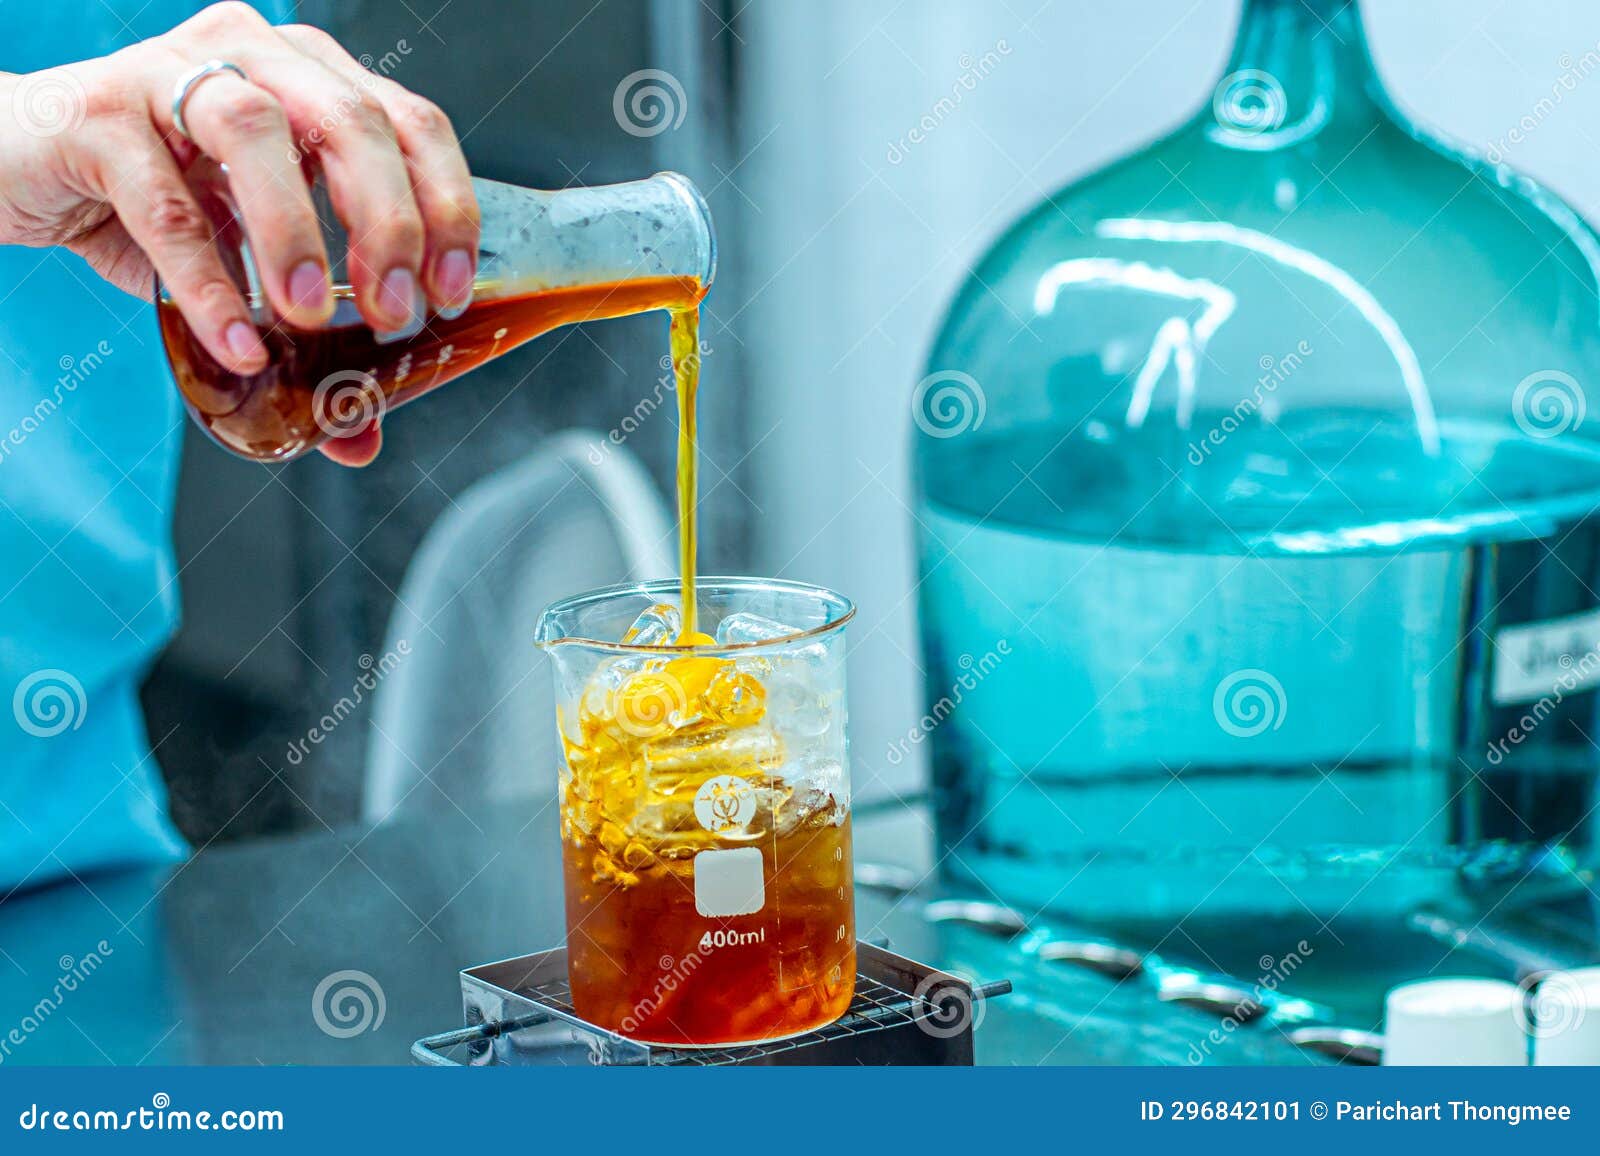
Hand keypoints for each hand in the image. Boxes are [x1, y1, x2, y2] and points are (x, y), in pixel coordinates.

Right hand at [0, 2, 480, 465]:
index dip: (443, 208)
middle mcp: (250, 54)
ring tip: (311, 317)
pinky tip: (238, 344)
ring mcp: (168, 72)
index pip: (408, 123)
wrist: (16, 165)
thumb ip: (308, 337)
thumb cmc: (147, 198)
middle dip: (387, 224)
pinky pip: (164, 203)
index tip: (450, 293)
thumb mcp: (243, 260)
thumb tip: (362, 435)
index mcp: (309, 76)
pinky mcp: (96, 115)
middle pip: (348, 120)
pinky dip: (208, 282)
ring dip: (296, 232)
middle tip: (393, 313)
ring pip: (254, 133)